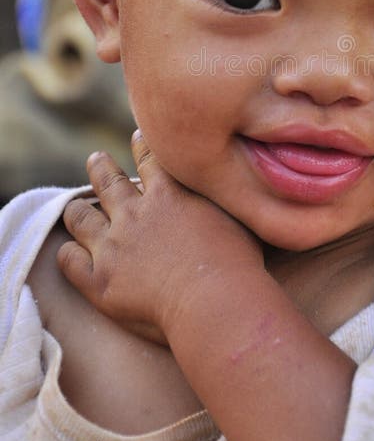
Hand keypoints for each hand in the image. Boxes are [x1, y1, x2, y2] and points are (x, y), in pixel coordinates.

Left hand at [57, 130, 261, 343]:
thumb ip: (225, 194)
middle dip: (101, 167)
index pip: (149, 158)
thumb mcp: (238, 214)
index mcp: (168, 194)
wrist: (216, 302)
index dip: (142, 145)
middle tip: (97, 159)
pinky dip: (68, 253)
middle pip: (108, 180)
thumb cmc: (237, 262)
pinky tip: (71, 252)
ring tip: (75, 207)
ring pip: (81, 217)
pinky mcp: (99, 282)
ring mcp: (112, 247)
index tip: (138, 137)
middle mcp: (134, 214)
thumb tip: (238, 180)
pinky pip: (69, 260)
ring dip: (77, 210)